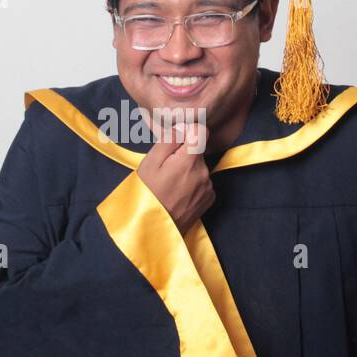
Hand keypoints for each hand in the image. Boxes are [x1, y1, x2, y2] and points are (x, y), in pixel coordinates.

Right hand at [137, 120, 214, 234]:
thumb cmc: (147, 195)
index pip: (201, 131)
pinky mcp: (209, 199)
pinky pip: (202, 182)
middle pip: (198, 151)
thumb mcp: (150, 162)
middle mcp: (204, 172)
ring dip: (188, 171)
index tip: (176, 142)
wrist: (153, 230)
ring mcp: (208, 187)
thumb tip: (184, 126)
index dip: (187, 132)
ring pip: (199, 167)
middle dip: (184, 155)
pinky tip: (179, 195)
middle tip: (165, 171)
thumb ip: (170, 139)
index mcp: (189, 161)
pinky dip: (193, 185)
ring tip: (170, 186)